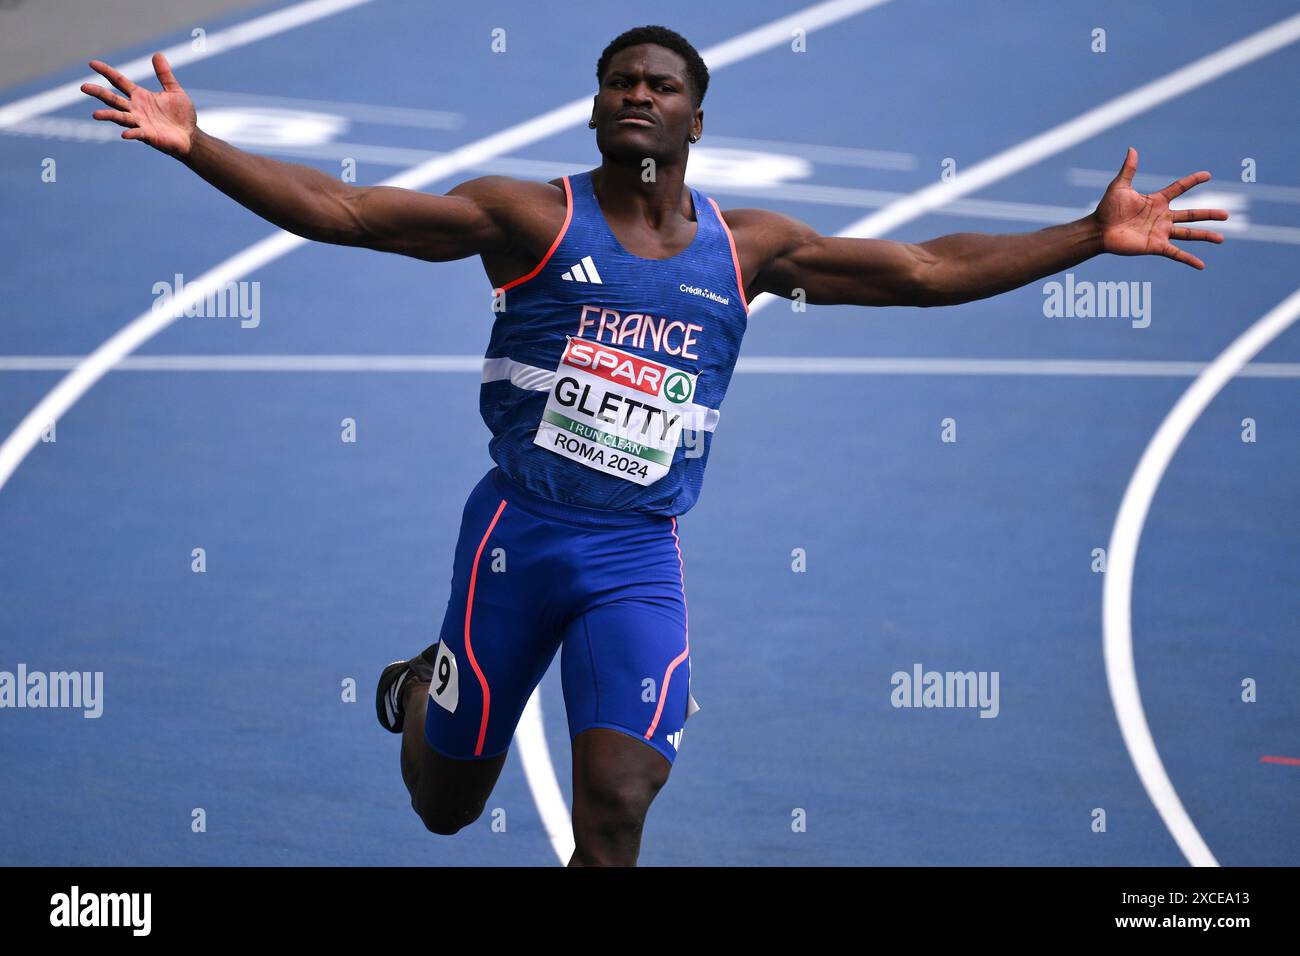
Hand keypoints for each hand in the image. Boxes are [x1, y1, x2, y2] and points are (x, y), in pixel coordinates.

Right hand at [81, 52, 196, 158]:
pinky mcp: (149, 136)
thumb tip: (157, 54)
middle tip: (83, 87)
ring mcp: (140, 123)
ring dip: (108, 116)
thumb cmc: (181, 115)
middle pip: (113, 99)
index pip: (119, 81)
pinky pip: (137, 134)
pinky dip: (131, 133)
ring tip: (95, 115)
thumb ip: (164, 74)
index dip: (106, 72)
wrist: (191, 136)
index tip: (91, 63)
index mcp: (140, 96)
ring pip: (120, 117)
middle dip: (98, 93)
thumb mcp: (174, 91)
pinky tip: (124, 134)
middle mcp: (135, 109)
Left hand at [1091, 147, 1227, 269]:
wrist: (1098, 230)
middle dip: (1208, 214)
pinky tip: (1201, 265)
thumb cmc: (1107, 209)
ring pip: (1188, 233)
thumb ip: (1129, 169)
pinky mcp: (1156, 246)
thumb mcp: (1120, 187)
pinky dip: (1188, 259)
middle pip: (1191, 214)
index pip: (1180, 188)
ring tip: (1221, 239)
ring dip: (1205, 236)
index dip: (1193, 181)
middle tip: (1226, 215)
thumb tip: (1132, 149)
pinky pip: (1176, 253)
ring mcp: (1161, 232)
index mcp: (1157, 201)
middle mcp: (1162, 217)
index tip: (1208, 175)